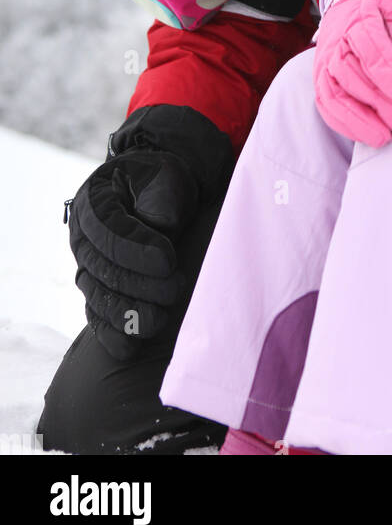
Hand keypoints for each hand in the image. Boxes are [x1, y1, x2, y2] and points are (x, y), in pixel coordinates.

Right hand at [67, 106, 233, 359]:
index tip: (169, 261)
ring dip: (129, 312)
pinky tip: (129, 347)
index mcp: (94, 201)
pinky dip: (111, 333)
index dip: (137, 249)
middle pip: (105, 269)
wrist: (161, 192)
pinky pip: (97, 316)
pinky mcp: (97, 290)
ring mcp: (86, 267)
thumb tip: (163, 233)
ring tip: (159, 320)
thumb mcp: (166, 176)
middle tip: (176, 288)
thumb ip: (161, 203)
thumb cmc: (164, 182)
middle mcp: (82, 237)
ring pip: (100, 296)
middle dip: (140, 284)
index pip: (110, 232)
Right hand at [314, 0, 391, 146]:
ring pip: (333, 93)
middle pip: (351, 73)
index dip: (384, 69)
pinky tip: (363, 135)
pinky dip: (343, 123)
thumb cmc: (378, 17)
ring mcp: (324, 62)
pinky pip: (325, 104)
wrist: (347, 8)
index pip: (368, 43)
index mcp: (359, 18)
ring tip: (383, 137)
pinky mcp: (319, 79)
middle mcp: (336, 42)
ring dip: (358, 120)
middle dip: (377, 101)